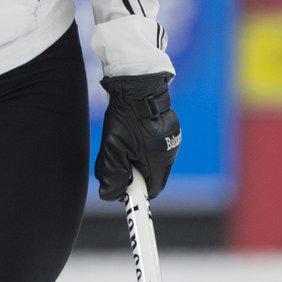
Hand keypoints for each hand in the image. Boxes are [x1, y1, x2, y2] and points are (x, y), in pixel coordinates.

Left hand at [94, 72, 179, 200]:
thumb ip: (113, 174)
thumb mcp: (114, 147)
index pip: (151, 190)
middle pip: (152, 176)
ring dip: (138, 158)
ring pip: (153, 161)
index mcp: (158, 161)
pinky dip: (143, 145)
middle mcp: (169, 154)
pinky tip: (133, 132)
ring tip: (125, 142)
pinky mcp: (170, 130)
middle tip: (119, 160)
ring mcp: (171, 141)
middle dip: (135, 173)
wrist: (139, 86)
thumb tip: (110, 195)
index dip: (136, 191)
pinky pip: (156, 146)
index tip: (123, 187)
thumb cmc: (127, 116)